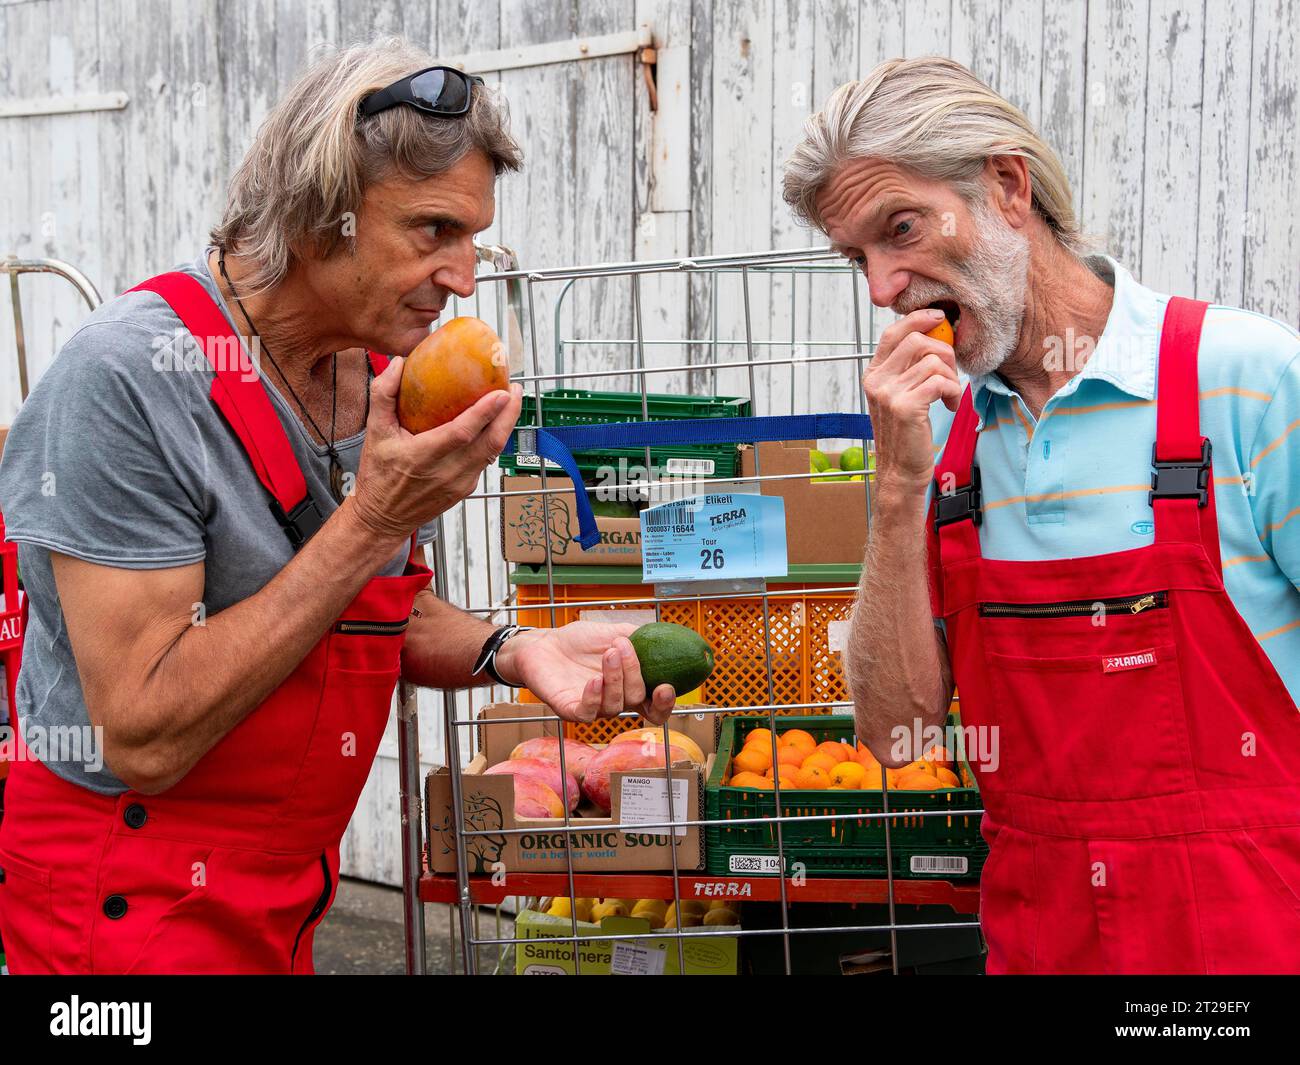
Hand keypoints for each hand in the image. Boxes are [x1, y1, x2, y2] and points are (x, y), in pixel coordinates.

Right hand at [350, 357, 522, 543]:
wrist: (383, 518)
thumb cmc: (377, 475)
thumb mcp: (374, 433)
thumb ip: (383, 394)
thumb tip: (400, 363)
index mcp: (422, 456)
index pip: (462, 433)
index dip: (485, 413)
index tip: (501, 393)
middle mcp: (446, 472)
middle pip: (490, 443)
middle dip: (509, 414)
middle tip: (515, 389)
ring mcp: (460, 483)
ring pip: (493, 452)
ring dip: (506, 426)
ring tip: (511, 401)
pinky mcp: (466, 489)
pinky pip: (486, 460)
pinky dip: (494, 440)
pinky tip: (496, 423)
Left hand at [495, 622, 676, 723]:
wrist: (545, 642)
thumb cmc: (580, 641)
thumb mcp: (617, 632)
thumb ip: (643, 639)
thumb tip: (671, 640)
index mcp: (629, 687)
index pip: (655, 708)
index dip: (665, 704)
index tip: (666, 686)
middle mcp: (614, 701)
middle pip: (636, 700)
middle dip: (633, 672)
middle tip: (622, 646)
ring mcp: (593, 708)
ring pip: (614, 706)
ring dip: (615, 678)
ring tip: (608, 653)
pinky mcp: (570, 710)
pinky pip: (587, 713)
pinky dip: (594, 697)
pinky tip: (593, 679)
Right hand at [863, 308, 961, 495]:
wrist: (900, 470)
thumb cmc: (906, 433)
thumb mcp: (900, 396)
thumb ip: (908, 368)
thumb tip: (934, 336)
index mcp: (873, 374)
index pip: (894, 332)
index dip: (918, 319)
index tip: (939, 319)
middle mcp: (876, 381)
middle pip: (918, 341)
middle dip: (945, 352)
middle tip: (951, 374)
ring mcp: (888, 394)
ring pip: (934, 362)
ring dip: (952, 377)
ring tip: (950, 395)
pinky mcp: (906, 407)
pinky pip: (941, 382)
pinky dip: (954, 391)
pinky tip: (950, 405)